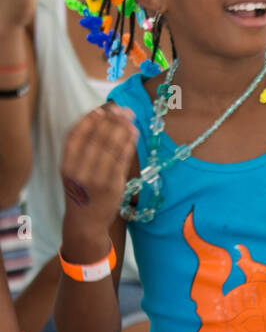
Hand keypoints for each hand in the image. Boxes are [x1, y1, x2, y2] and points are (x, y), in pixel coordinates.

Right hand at [60, 103, 138, 232]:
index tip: (101, 109)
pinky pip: (122, 159)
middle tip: (122, 109)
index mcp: (66, 165)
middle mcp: (79, 171)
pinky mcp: (113, 186)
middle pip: (96, 138)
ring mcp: (96, 179)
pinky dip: (129, 143)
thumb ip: (83, 150)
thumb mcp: (74, 171)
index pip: (75, 136)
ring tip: (130, 118)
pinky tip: (134, 133)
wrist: (85, 222)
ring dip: (122, 128)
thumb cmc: (82, 191)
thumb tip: (103, 120)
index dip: (89, 120)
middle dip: (111, 120)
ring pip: (111, 146)